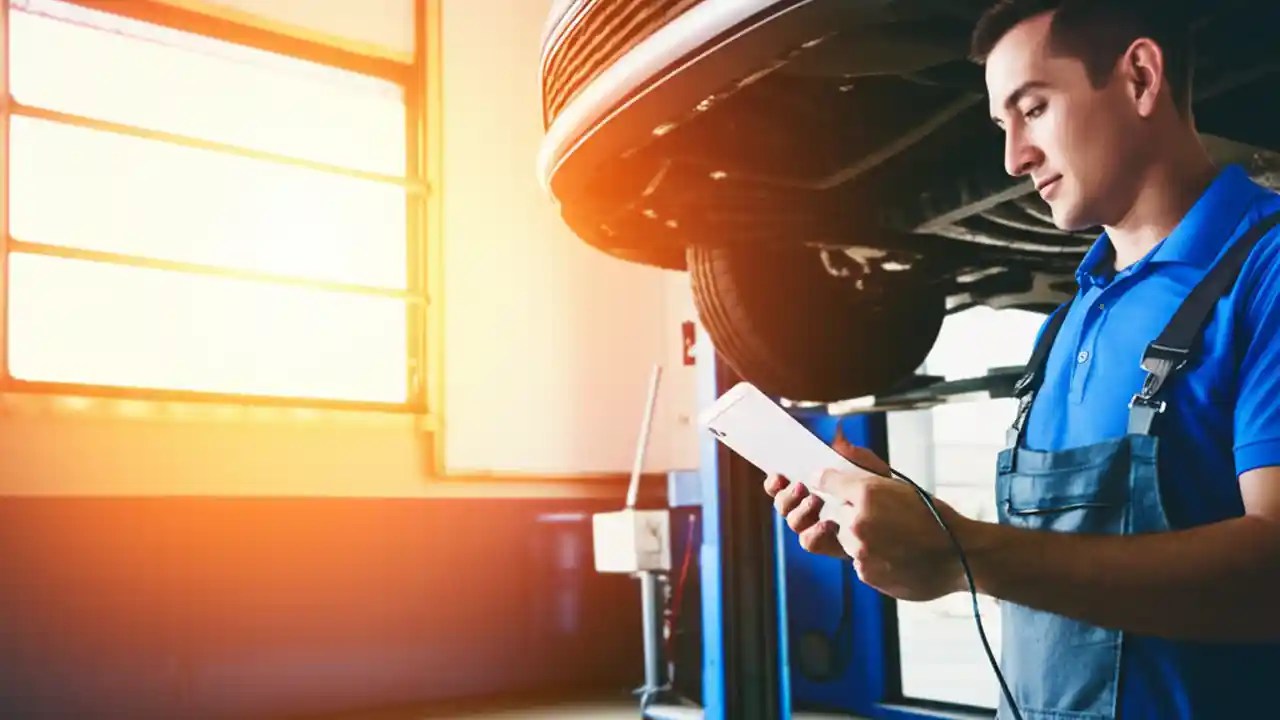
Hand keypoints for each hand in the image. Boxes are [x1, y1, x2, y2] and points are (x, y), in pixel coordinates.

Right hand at [761, 424, 895, 559]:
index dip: (776, 482)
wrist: (913, 528)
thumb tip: (837, 436)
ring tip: (815, 502)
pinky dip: (815, 533)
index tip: (778, 475)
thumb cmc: (891, 496)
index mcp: (817, 488)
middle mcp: (815, 509)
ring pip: (795, 525)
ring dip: (798, 513)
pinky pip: (811, 542)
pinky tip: (827, 525)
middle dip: (786, 496)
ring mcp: (822, 529)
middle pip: (784, 506)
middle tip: (801, 487)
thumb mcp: (872, 470)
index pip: (786, 484)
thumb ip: (852, 454)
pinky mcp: (832, 546)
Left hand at [814, 460, 971, 601]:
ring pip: (846, 539)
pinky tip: (895, 555)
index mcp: (868, 493)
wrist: (960, 555)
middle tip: (882, 519)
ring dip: (861, 538)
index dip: (827, 482)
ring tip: (893, 539)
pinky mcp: (865, 573)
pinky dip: (871, 558)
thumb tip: (839, 442)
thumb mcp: (902, 484)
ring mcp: (860, 550)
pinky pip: (858, 561)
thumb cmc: (936, 518)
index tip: (826, 484)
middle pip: (837, 514)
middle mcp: (858, 521)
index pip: (827, 481)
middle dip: (852, 514)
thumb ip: (866, 464)